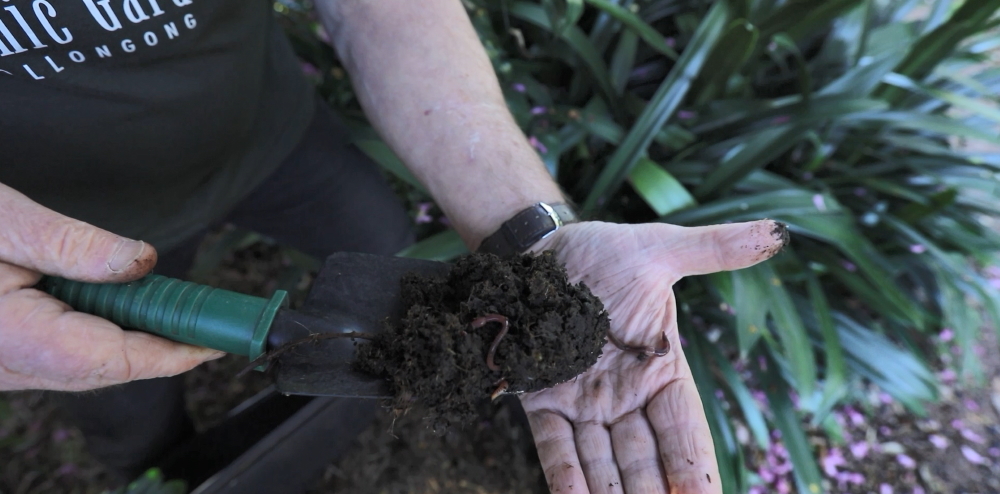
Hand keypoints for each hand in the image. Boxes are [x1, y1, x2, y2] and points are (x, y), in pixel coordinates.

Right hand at [0, 182, 223, 390]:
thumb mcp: (5, 224)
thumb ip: (71, 244)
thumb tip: (139, 260)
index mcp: (10, 338)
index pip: (111, 360)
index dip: (170, 353)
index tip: (214, 341)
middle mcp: (8, 365)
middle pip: (107, 368)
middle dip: (162, 343)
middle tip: (205, 318)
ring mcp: (7, 365)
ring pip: (89, 364)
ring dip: (133, 334)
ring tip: (163, 301)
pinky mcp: (8, 355)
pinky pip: (67, 355)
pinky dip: (102, 329)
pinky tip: (114, 299)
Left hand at [520, 219, 786, 493]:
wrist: (537, 246)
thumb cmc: (601, 249)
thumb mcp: (660, 249)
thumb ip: (714, 250)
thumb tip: (775, 235)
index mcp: (660, 369)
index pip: (685, 431)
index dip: (695, 469)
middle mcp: (623, 396)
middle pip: (645, 459)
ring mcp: (581, 401)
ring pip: (602, 463)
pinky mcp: (540, 399)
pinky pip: (554, 447)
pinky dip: (566, 478)